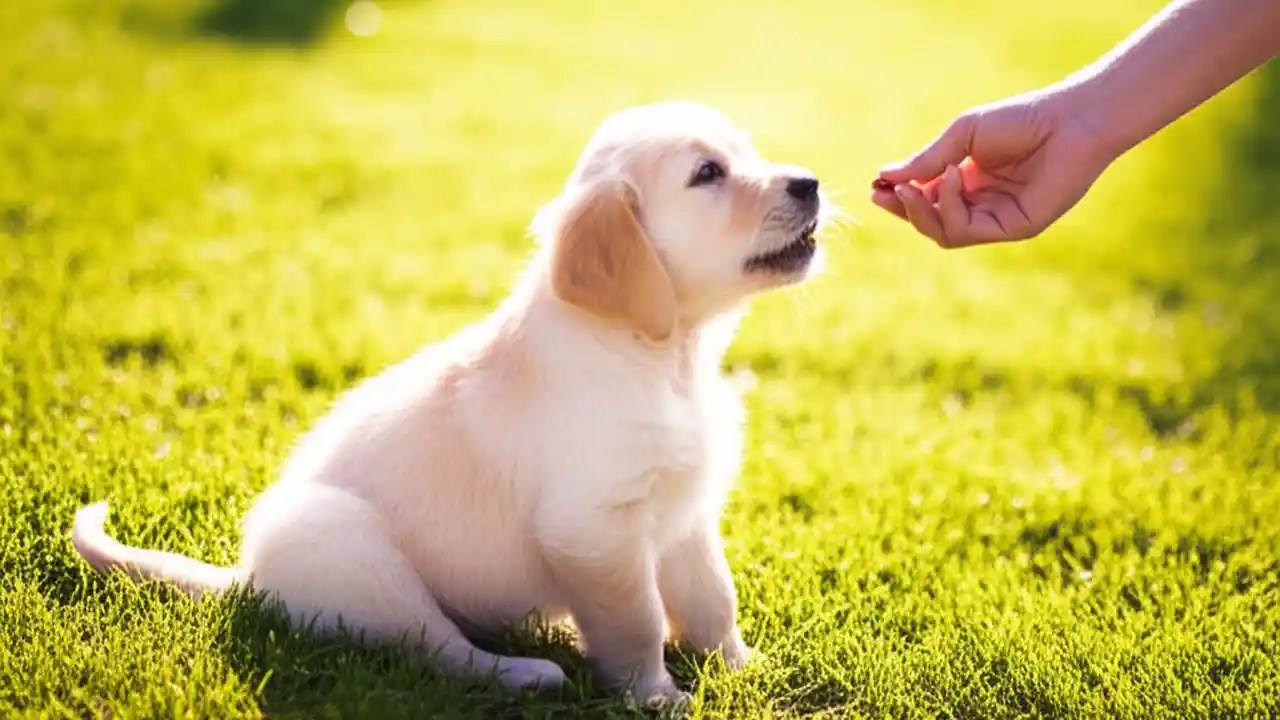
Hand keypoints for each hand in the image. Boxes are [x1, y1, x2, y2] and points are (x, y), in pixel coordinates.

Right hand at [871, 87, 1118, 247]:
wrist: (1069, 120)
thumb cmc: (1021, 119)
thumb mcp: (963, 135)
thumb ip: (928, 160)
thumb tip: (885, 176)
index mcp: (969, 181)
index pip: (926, 199)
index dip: (899, 195)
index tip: (877, 185)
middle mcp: (981, 204)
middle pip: (929, 221)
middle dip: (903, 209)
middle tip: (885, 193)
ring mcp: (997, 219)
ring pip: (943, 232)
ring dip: (922, 211)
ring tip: (915, 187)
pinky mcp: (1013, 228)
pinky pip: (966, 231)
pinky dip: (949, 207)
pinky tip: (952, 179)